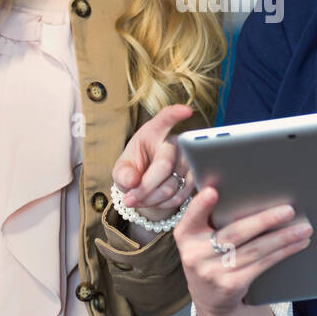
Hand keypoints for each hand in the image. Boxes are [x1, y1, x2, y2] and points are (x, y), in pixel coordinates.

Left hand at [111, 104, 196, 222]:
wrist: (146, 183)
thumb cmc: (134, 169)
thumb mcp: (121, 169)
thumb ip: (122, 173)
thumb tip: (132, 181)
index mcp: (154, 132)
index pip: (166, 119)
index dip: (176, 115)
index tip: (185, 111)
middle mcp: (175, 143)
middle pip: (164, 165)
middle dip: (144, 187)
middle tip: (129, 199)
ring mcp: (188, 161)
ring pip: (172, 185)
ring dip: (151, 199)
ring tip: (137, 200)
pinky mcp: (195, 178)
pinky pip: (180, 196)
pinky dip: (162, 204)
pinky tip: (152, 201)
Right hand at [173, 183, 311, 315]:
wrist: (210, 299)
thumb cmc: (209, 255)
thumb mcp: (199, 237)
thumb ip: (210, 216)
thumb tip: (242, 189)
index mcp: (185, 235)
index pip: (191, 217)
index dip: (201, 205)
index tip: (212, 192)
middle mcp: (195, 255)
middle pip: (235, 233)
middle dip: (264, 221)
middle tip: (288, 210)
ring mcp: (213, 273)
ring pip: (254, 250)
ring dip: (283, 238)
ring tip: (304, 228)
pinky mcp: (231, 286)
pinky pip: (262, 265)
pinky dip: (282, 252)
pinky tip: (297, 244)